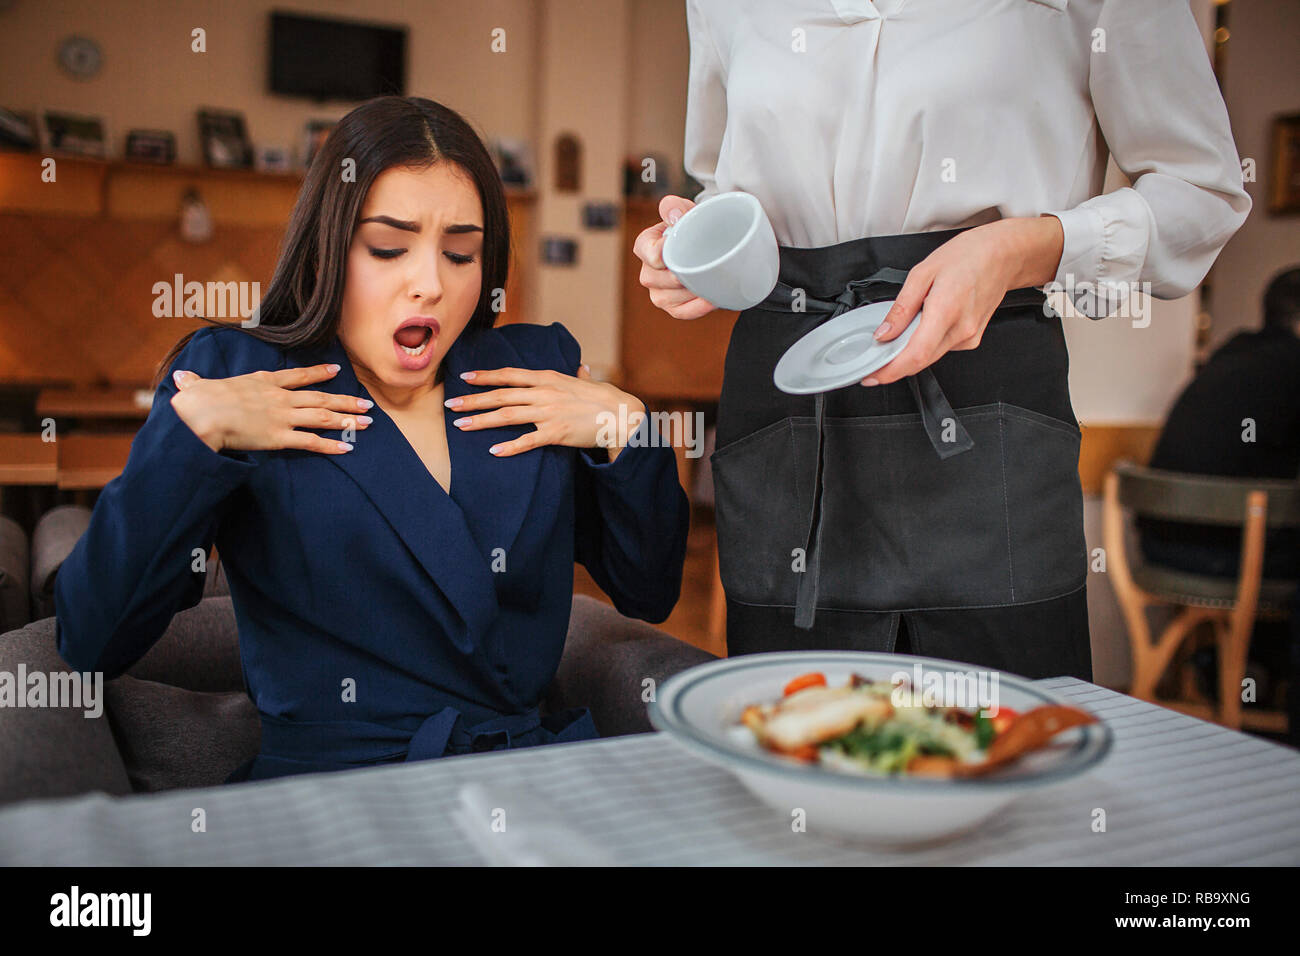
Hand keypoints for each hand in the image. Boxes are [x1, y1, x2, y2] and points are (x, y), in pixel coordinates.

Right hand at [169, 364, 374, 454]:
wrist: (201, 413)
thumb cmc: (198, 400)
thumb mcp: (198, 386)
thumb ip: (195, 383)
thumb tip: (182, 379)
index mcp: (263, 381)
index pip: (298, 376)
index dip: (319, 374)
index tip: (336, 371)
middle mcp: (279, 397)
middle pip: (320, 398)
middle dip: (346, 401)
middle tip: (367, 404)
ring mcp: (282, 416)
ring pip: (323, 417)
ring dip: (347, 420)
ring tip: (368, 423)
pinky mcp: (279, 437)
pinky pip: (311, 442)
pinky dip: (330, 445)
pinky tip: (347, 449)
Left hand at [447, 366, 646, 462]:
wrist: (622, 415)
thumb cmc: (606, 399)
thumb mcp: (589, 383)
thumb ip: (580, 376)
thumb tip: (582, 369)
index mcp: (548, 378)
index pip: (510, 375)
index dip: (486, 376)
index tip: (466, 377)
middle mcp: (544, 393)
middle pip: (501, 396)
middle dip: (473, 399)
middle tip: (451, 404)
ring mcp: (549, 413)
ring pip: (507, 416)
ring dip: (481, 421)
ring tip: (461, 426)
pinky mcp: (556, 433)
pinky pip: (527, 441)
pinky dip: (509, 446)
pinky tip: (493, 451)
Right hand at [633, 195, 719, 319]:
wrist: (709, 246)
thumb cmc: (692, 227)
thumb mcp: (684, 210)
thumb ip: (675, 206)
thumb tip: (676, 217)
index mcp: (645, 246)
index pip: (648, 253)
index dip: (660, 254)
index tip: (676, 249)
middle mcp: (648, 272)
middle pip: (658, 279)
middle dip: (679, 276)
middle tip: (702, 268)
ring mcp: (658, 292)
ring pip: (669, 298)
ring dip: (690, 292)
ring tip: (710, 282)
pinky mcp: (672, 307)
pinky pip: (682, 312)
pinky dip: (697, 308)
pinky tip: (710, 300)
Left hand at [862, 216, 1063, 385]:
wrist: (1003, 255)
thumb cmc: (968, 256)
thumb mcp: (923, 272)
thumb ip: (901, 307)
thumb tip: (884, 333)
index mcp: (946, 310)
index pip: (915, 355)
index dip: (890, 371)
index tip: (872, 376)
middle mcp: (961, 330)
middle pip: (920, 361)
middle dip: (893, 364)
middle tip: (873, 360)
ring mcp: (969, 337)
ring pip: (930, 356)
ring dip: (909, 352)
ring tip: (900, 333)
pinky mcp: (972, 338)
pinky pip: (941, 348)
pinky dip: (926, 343)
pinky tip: (924, 325)